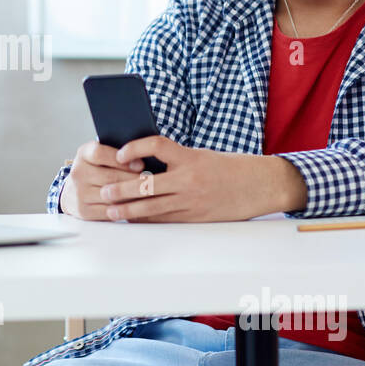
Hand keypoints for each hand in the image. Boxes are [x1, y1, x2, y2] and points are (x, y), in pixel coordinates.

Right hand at [58, 140, 148, 219]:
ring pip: (112, 195)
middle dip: (135, 180)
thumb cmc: (96, 170)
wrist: (73, 192)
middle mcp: (78, 172)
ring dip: (132, 196)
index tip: (141, 164)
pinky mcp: (84, 211)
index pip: (100, 153)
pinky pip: (109, 211)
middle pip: (110, 177)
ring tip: (148, 194)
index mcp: (84, 154)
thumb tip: (143, 157)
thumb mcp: (102, 156)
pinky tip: (137, 206)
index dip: (122, 160)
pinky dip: (125, 209)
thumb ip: (118, 153)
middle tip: (153, 182)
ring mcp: (79, 193)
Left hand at [95, 135, 307, 221]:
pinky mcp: (195, 217)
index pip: (156, 146)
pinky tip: (133, 220)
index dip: (135, 148)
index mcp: (190, 157)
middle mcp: (189, 179)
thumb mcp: (201, 156)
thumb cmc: (229, 167)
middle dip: (122, 189)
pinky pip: (164, 220)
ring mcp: (191, 201)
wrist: (260, 185)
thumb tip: (142, 164)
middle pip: (147, 185)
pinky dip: (146, 220)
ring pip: (152, 208)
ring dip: (128, 210)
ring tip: (110, 211)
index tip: (119, 154)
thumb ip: (175, 160)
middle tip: (104, 191)